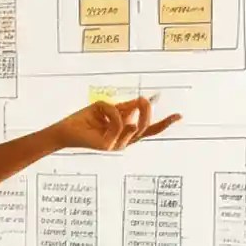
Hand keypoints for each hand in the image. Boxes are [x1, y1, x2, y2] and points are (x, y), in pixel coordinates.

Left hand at [49, 97, 180, 150]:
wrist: (65, 129)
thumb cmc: (84, 119)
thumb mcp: (109, 108)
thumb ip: (126, 107)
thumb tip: (144, 99)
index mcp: (126, 134)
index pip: (149, 130)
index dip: (165, 123)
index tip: (180, 115)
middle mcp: (124, 142)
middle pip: (146, 129)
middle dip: (148, 112)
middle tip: (144, 100)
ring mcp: (117, 146)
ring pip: (133, 126)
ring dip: (122, 111)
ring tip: (108, 107)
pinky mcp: (108, 146)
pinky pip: (119, 124)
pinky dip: (113, 114)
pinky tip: (102, 113)